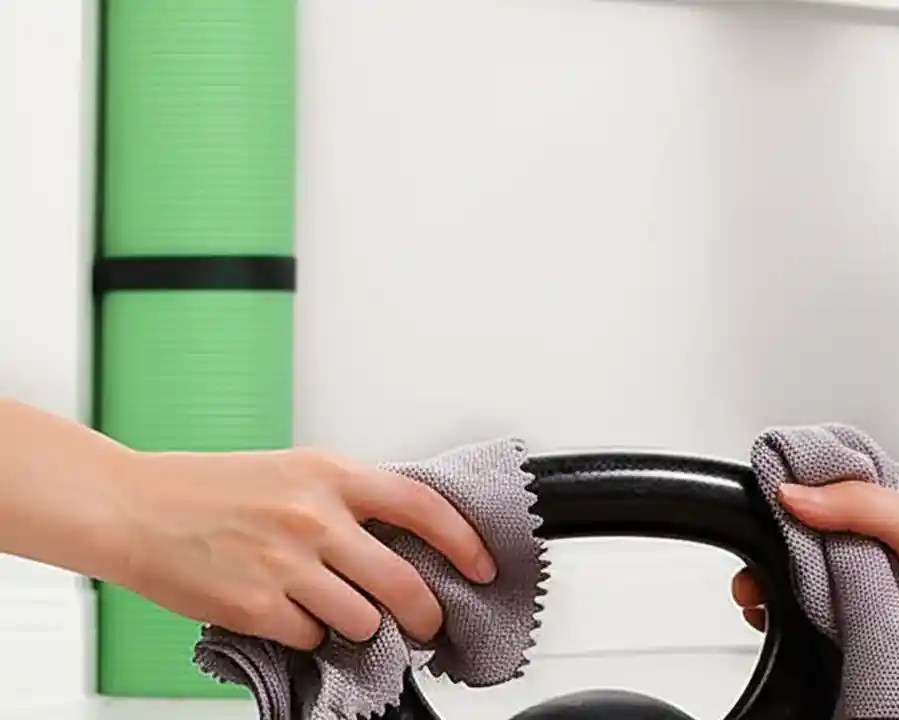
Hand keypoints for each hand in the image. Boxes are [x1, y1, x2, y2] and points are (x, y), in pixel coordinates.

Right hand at [111, 448, 495, 650]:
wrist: (135, 509)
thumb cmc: (210, 489)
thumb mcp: (294, 471)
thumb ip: (349, 498)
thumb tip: (406, 536)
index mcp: (330, 474)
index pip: (423, 507)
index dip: (464, 541)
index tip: (482, 565)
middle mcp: (314, 516)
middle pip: (403, 581)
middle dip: (427, 613)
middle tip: (429, 623)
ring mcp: (286, 563)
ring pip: (363, 619)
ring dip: (363, 626)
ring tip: (343, 614)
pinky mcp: (256, 605)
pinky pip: (313, 637)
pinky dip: (310, 635)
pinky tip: (290, 614)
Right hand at [731, 482, 898, 683]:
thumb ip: (853, 505)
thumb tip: (790, 493)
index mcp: (879, 516)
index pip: (809, 511)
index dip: (775, 524)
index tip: (750, 545)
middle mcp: (879, 558)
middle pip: (806, 566)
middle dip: (776, 580)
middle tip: (755, 596)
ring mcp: (887, 603)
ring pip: (825, 612)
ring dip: (805, 621)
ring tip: (783, 626)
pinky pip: (855, 652)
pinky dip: (838, 656)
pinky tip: (823, 656)